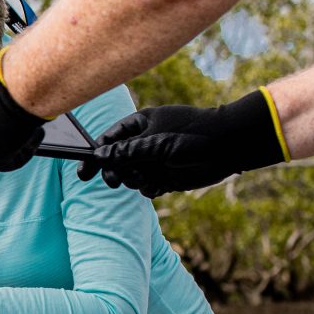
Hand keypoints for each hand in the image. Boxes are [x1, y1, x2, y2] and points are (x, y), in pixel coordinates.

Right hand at [78, 91, 287, 196]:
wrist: (229, 148)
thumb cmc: (193, 135)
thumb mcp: (156, 142)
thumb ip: (126, 150)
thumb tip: (99, 155)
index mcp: (141, 124)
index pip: (109, 138)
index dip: (95, 153)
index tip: (84, 171)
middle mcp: (145, 143)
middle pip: (116, 160)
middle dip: (114, 172)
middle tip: (113, 182)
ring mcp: (155, 160)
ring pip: (130, 175)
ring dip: (133, 181)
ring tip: (145, 179)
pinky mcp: (166, 177)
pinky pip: (147, 187)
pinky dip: (149, 189)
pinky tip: (159, 186)